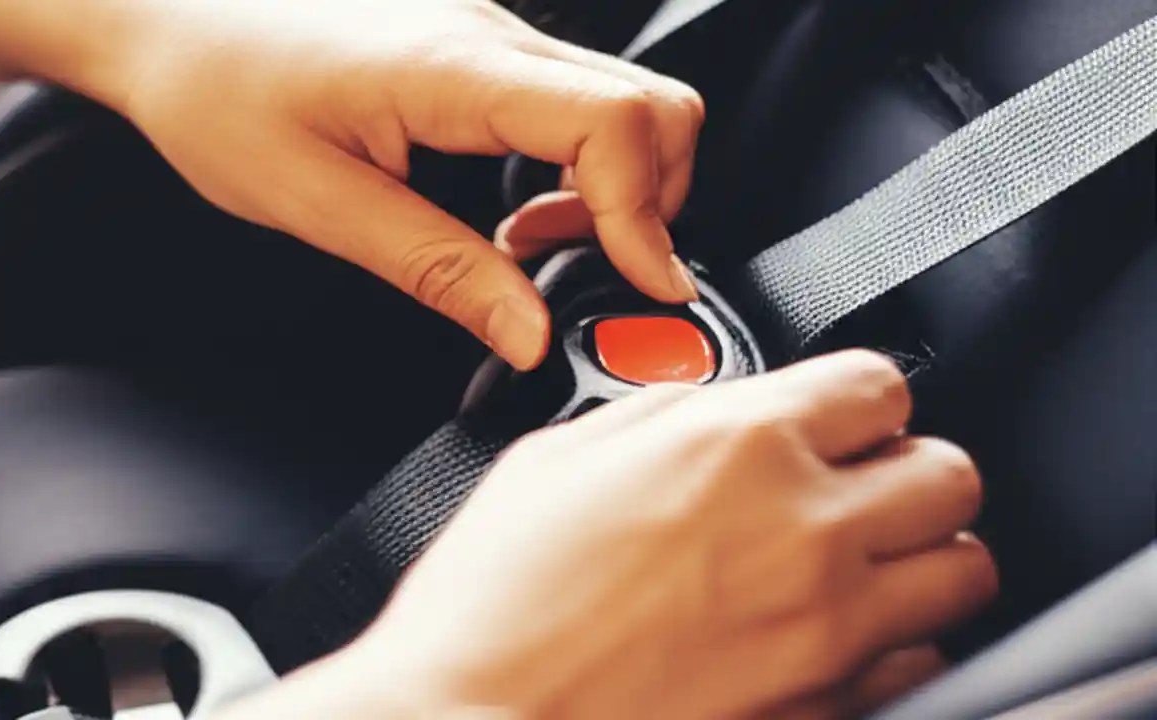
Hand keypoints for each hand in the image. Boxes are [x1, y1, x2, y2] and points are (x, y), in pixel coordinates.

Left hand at [110, 0, 702, 368]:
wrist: (172, 16)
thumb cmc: (220, 93)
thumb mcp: (321, 206)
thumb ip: (440, 273)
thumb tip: (530, 333)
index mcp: (452, 69)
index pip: (615, 120)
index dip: (648, 216)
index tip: (644, 288)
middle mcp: (493, 37)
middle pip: (654, 107)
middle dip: (649, 207)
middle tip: (580, 270)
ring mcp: (496, 35)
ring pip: (629, 105)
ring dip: (617, 192)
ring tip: (532, 246)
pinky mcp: (484, 50)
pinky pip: (581, 106)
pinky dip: (583, 172)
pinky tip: (517, 213)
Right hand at [219, 350, 997, 718]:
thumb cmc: (495, 603)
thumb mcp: (559, 457)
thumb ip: (668, 415)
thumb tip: (722, 408)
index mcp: (738, 446)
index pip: (881, 384)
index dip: (858, 400)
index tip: (839, 420)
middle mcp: (804, 530)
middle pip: (949, 472)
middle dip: (906, 471)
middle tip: (856, 488)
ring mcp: (827, 630)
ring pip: (964, 569)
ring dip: (918, 557)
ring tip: (857, 565)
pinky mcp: (830, 709)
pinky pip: (926, 664)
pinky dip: (896, 646)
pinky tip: (830, 638)